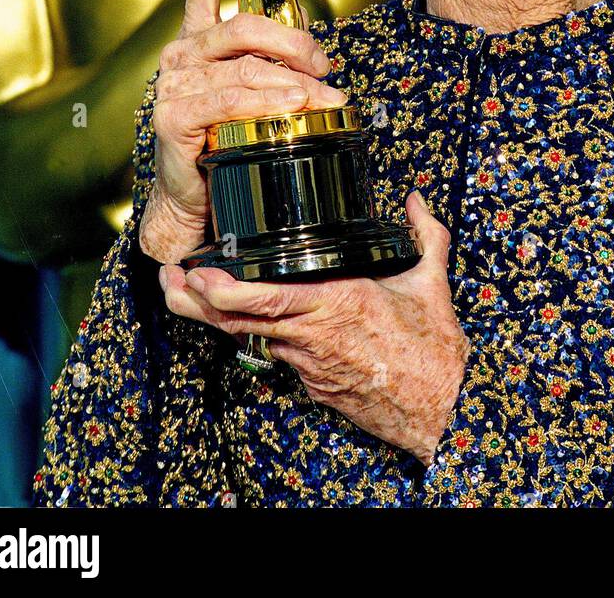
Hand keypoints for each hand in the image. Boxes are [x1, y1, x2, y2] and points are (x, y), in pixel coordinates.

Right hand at [139, 0, 345, 263]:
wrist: (194, 200)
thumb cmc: (227, 140)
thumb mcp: (253, 93)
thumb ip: (275, 67)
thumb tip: (321, 61)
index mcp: (200, 38)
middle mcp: (183, 52)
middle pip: (245, 25)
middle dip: (294, 41)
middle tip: (326, 63)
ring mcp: (176, 83)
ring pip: (246, 66)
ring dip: (293, 81)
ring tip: (325, 97)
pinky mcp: (175, 114)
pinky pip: (231, 99)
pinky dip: (268, 103)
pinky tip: (292, 108)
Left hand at [158, 191, 470, 465]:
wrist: (442, 413)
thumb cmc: (435, 352)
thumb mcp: (433, 285)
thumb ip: (425, 236)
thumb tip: (416, 200)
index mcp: (339, 303)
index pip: (270, 299)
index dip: (229, 292)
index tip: (201, 276)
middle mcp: (314, 335)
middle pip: (241, 320)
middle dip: (198, 301)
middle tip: (171, 278)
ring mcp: (308, 363)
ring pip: (249, 337)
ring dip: (214, 316)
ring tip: (184, 291)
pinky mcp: (311, 383)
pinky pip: (274, 352)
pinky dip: (251, 333)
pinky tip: (234, 316)